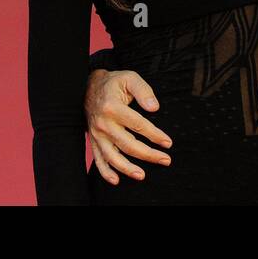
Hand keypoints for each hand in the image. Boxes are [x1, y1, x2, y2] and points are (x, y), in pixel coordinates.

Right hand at [85, 68, 172, 184]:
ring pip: (112, 156)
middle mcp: (103, 124)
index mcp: (113, 107)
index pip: (138, 125)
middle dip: (148, 154)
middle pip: (128, 144)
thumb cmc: (114, 82)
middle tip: (166, 160)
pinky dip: (105, 172)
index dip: (154, 135)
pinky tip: (116, 180)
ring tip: (142, 175)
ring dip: (127, 168)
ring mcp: (97, 134)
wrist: (90, 86)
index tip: (168, 142)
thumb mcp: (130, 78)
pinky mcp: (94, 141)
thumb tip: (155, 108)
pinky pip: (98, 159)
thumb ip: (144, 91)